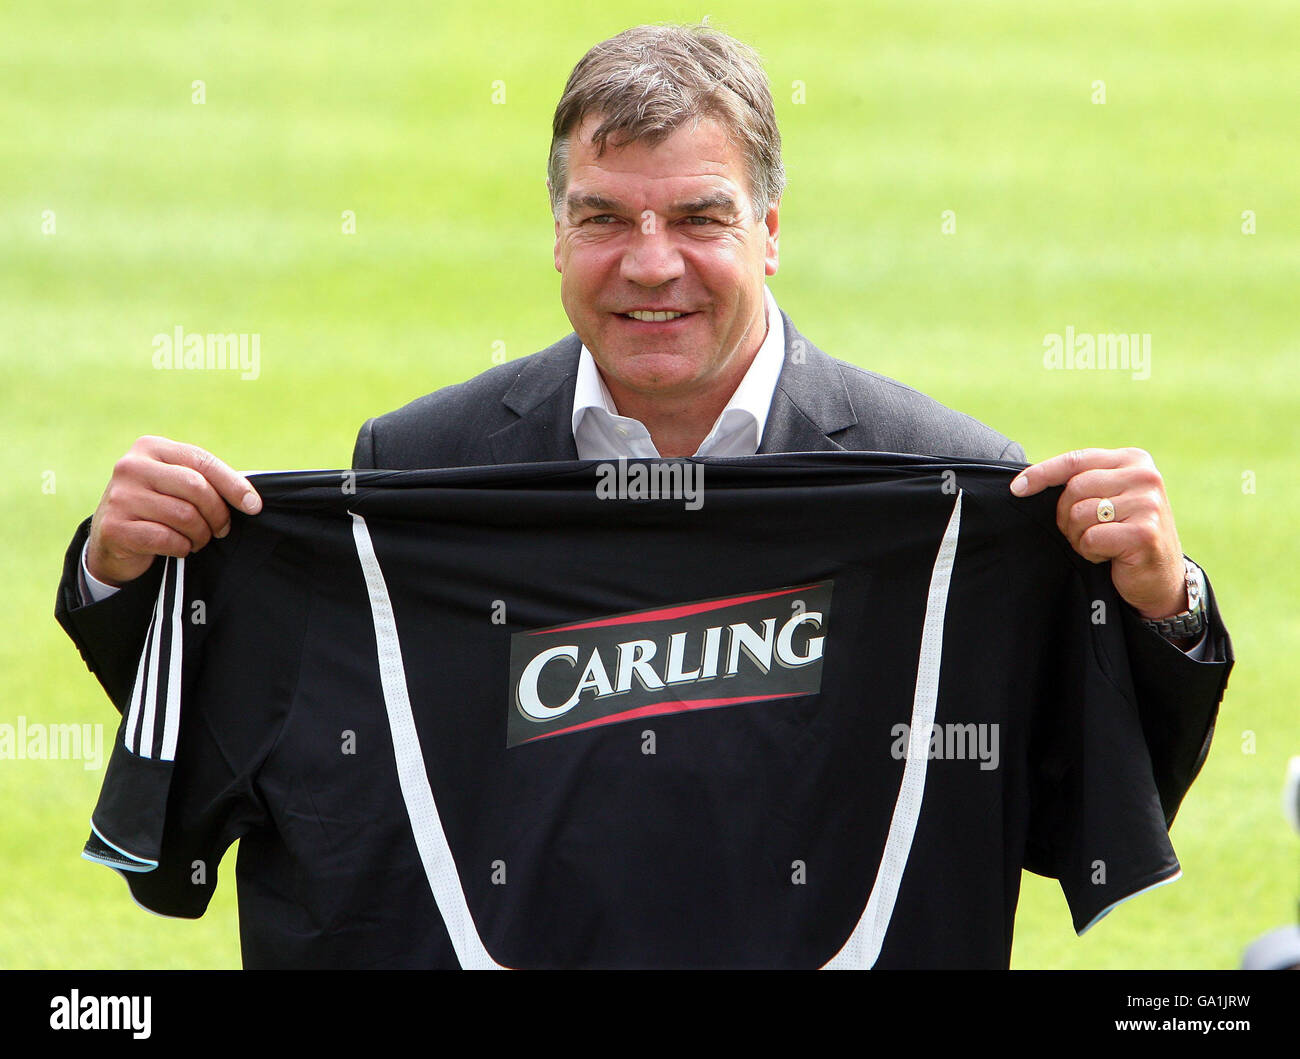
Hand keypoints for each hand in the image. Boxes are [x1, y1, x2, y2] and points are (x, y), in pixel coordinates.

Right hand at [86, 436, 261, 586]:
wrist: (112, 541)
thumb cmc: (157, 508)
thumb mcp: (177, 485)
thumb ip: (205, 481)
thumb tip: (250, 499)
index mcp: (151, 448)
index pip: (203, 461)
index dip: (233, 485)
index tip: (253, 506)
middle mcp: (131, 466)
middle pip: (196, 488)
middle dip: (217, 514)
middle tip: (221, 529)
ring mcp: (120, 496)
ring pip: (184, 516)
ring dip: (200, 534)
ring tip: (198, 539)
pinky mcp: (114, 527)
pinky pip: (167, 538)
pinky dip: (182, 547)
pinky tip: (179, 547)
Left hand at [1010, 447, 1186, 618]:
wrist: (1160, 577)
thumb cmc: (1123, 534)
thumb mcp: (1107, 498)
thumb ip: (1082, 482)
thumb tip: (1025, 481)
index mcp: (1133, 460)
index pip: (1076, 460)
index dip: (1042, 474)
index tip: (1017, 489)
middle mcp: (1145, 476)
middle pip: (1074, 488)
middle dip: (1067, 515)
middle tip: (1084, 532)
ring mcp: (1147, 504)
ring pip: (1080, 513)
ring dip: (1080, 536)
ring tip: (1101, 542)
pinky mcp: (1145, 532)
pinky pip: (1091, 537)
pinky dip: (1091, 551)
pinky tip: (1110, 555)